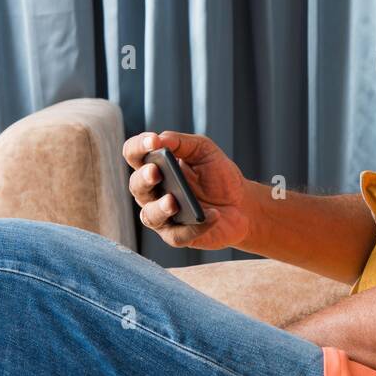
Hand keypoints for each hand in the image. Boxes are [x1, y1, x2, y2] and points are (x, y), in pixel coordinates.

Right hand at [122, 130, 250, 249]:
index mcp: (154, 166)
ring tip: (174, 201)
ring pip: (150, 215)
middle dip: (144, 178)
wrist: (241, 203)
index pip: (134, 154)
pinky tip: (212, 215)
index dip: (139, 147)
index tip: (153, 141)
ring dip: (160, 208)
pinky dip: (196, 226)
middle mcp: (152, 192)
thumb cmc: (218, 174)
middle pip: (136, 185)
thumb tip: (160, 139)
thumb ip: (181, 142)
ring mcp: (163, 216)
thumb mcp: (204, 151)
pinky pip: (179, 235)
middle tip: (156, 172)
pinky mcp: (177, 235)